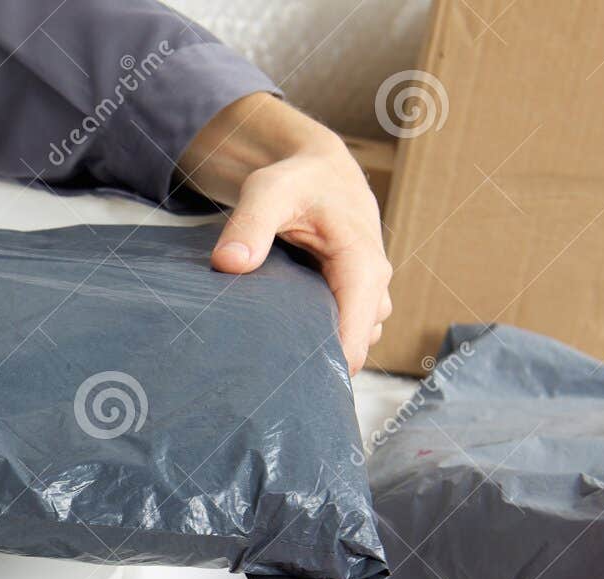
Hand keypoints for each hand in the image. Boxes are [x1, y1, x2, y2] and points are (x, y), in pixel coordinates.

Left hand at [179, 93, 390, 375]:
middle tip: (272, 381)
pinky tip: (286, 344)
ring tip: (276, 365)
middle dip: (319, 365)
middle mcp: (374, 284)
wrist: (317, 168)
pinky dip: (320, 341)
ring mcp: (369, 295)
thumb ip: (249, 225)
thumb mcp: (267, 191)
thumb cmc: (296, 178)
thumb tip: (229, 263)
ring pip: (352, 343)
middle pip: (354, 347)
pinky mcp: (356, 299)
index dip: (327, 365)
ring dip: (320, 354)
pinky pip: (345, 333)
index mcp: (362, 263)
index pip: (355, 334)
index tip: (290, 384)